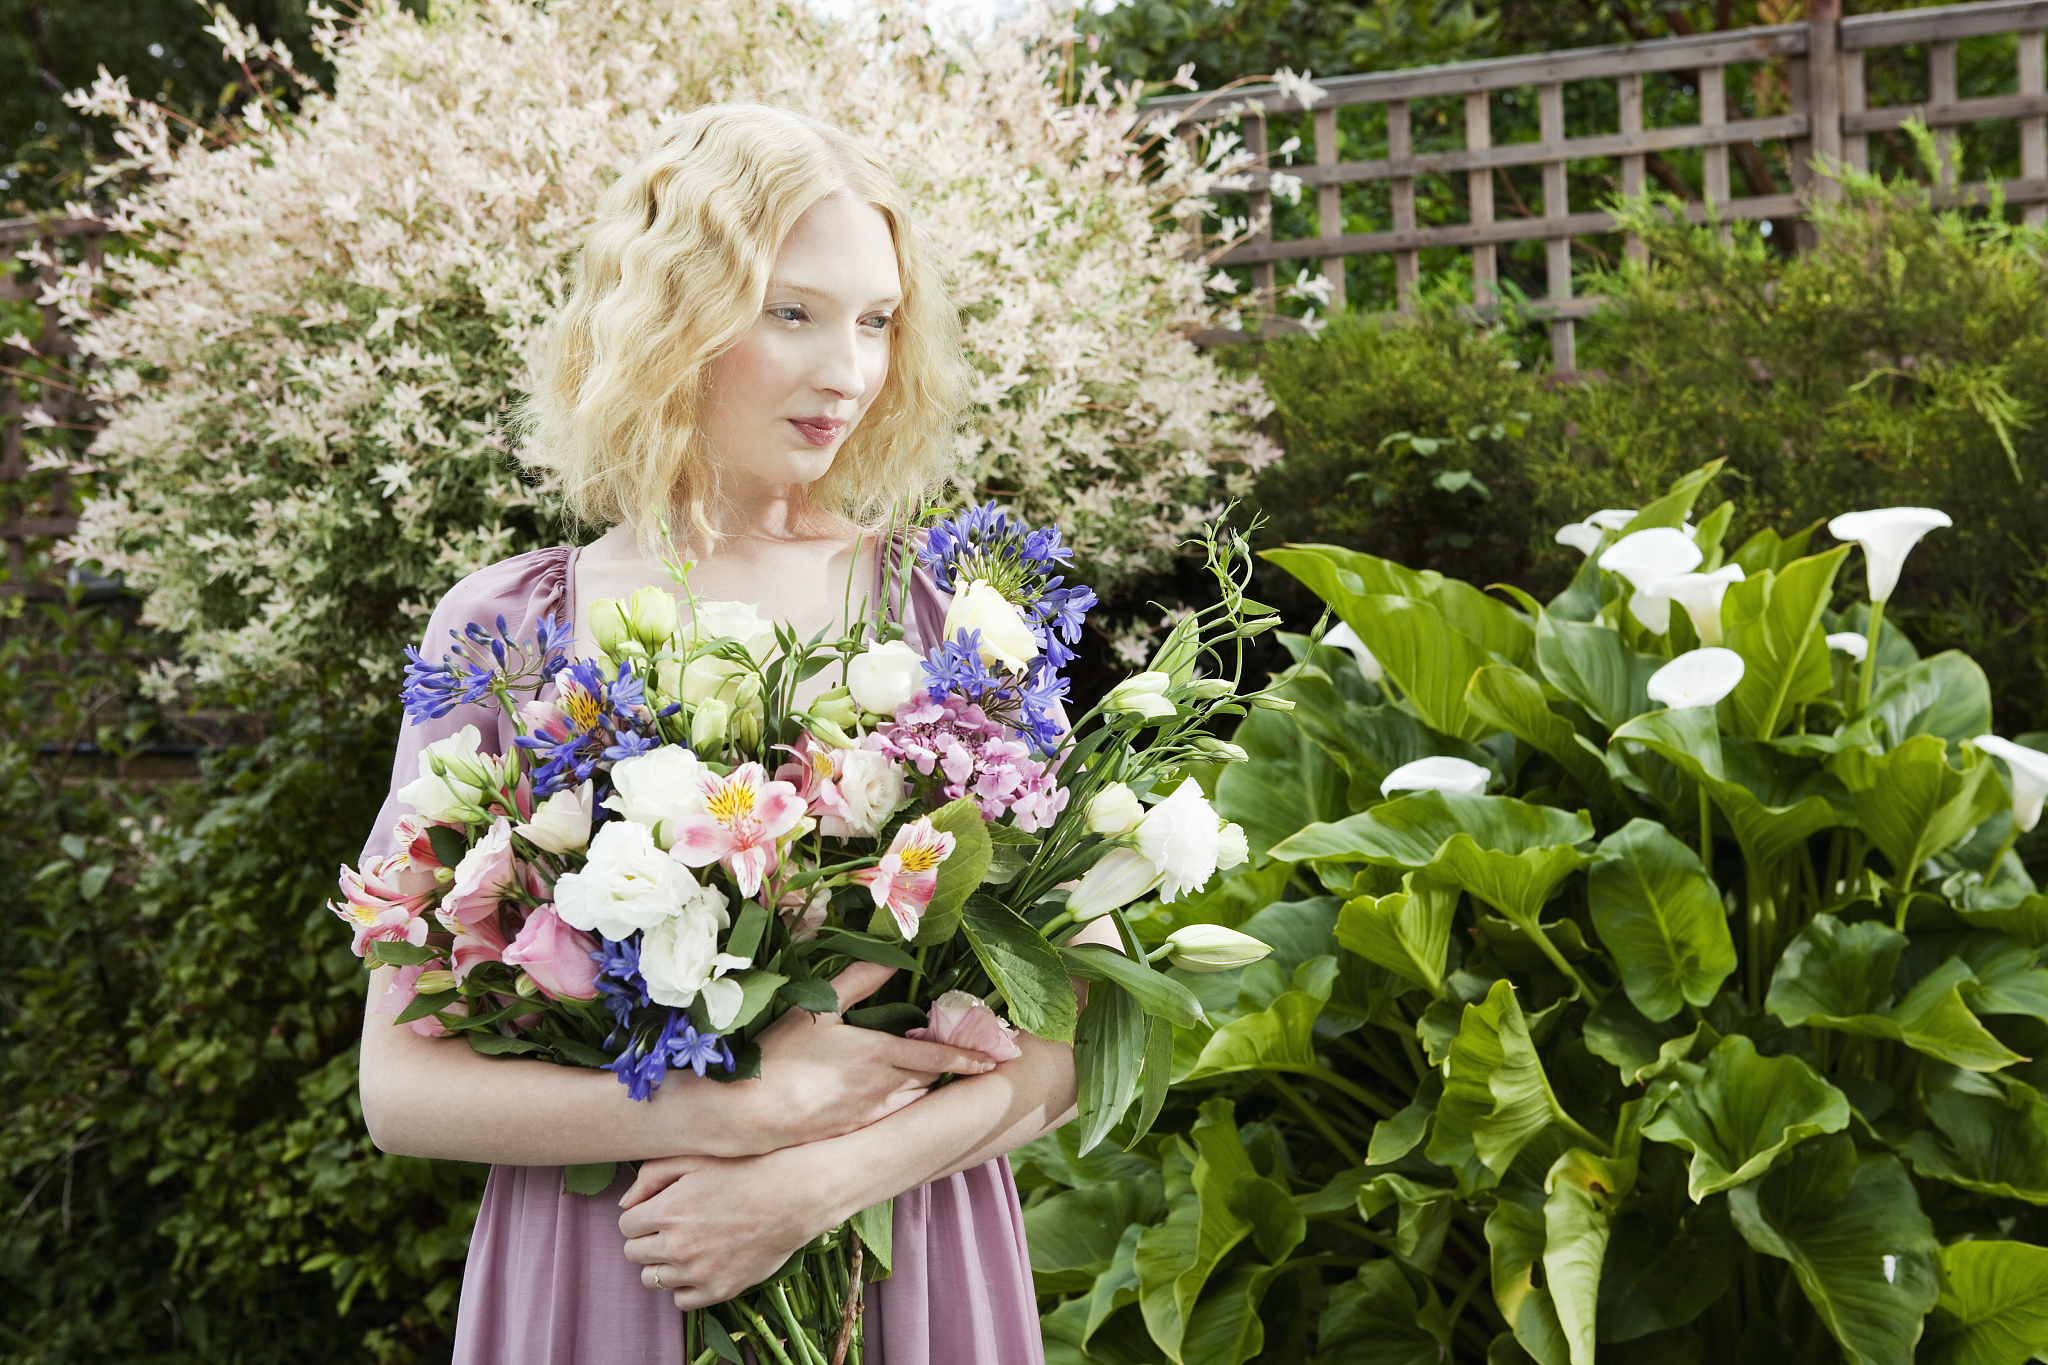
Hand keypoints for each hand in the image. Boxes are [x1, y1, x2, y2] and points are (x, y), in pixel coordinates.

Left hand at [619, 1148, 839, 1309]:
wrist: (797, 1194)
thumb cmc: (748, 1167)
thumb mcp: (697, 1157)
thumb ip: (652, 1175)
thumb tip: (626, 1203)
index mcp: (667, 1211)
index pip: (626, 1225)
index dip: (640, 1214)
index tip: (657, 1208)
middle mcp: (677, 1246)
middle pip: (634, 1254)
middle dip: (646, 1238)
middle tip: (670, 1226)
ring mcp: (699, 1272)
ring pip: (653, 1279)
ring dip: (662, 1262)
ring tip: (685, 1244)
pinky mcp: (720, 1290)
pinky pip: (680, 1300)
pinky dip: (683, 1285)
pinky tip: (698, 1265)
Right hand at [692, 962, 997, 1156]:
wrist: (747, 1114)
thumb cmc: (780, 1055)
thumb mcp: (817, 1005)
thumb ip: (859, 978)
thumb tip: (891, 957)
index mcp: (879, 1054)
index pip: (938, 1057)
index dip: (969, 1057)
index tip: (994, 1058)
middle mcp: (883, 1088)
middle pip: (928, 1078)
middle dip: (940, 1065)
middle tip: (943, 1049)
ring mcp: (870, 1116)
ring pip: (912, 1100)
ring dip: (920, 1085)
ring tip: (915, 1070)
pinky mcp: (854, 1134)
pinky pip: (891, 1118)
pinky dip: (900, 1104)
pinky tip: (885, 1094)